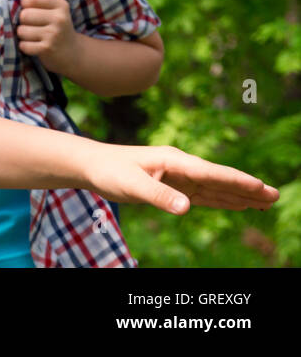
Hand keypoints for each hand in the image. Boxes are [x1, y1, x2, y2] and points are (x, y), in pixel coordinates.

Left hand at [17, 0, 80, 73]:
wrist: (73, 53)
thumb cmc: (56, 28)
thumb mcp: (54, 11)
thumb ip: (37, 3)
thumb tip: (11, 3)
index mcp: (61, 5)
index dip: (25, 3)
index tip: (29, 8)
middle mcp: (59, 18)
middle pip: (24, 14)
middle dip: (23, 21)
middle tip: (33, 26)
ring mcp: (54, 34)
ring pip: (21, 30)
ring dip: (24, 35)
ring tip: (35, 36)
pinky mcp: (47, 48)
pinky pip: (23, 45)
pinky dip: (25, 46)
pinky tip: (35, 46)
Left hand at [85, 142, 278, 214]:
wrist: (92, 165)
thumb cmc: (109, 171)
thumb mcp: (130, 185)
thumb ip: (158, 196)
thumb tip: (186, 209)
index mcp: (173, 161)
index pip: (210, 173)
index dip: (236, 181)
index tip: (259, 186)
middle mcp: (181, 166)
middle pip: (220, 179)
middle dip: (247, 188)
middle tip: (275, 195)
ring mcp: (179, 176)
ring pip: (216, 188)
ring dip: (240, 195)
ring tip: (265, 201)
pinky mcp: (174, 187)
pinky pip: (204, 194)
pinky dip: (223, 199)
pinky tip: (238, 204)